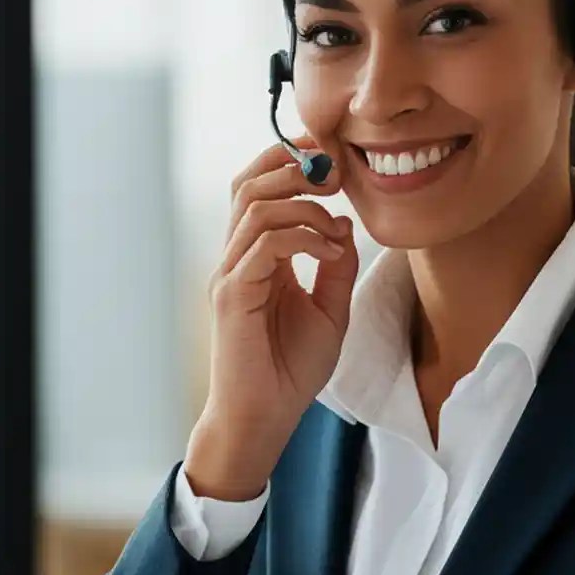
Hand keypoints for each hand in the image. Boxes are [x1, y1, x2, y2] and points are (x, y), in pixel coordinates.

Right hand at [183, 135, 359, 500]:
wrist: (265, 418)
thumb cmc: (290, 371)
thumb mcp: (329, 310)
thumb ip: (336, 266)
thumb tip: (344, 225)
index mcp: (255, 257)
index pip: (258, 189)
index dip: (288, 162)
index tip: (329, 156)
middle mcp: (235, 259)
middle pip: (246, 184)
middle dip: (291, 166)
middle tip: (334, 173)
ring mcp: (229, 275)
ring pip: (253, 207)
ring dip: (303, 204)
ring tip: (334, 223)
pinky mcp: (232, 295)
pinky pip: (263, 245)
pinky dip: (302, 237)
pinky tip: (328, 251)